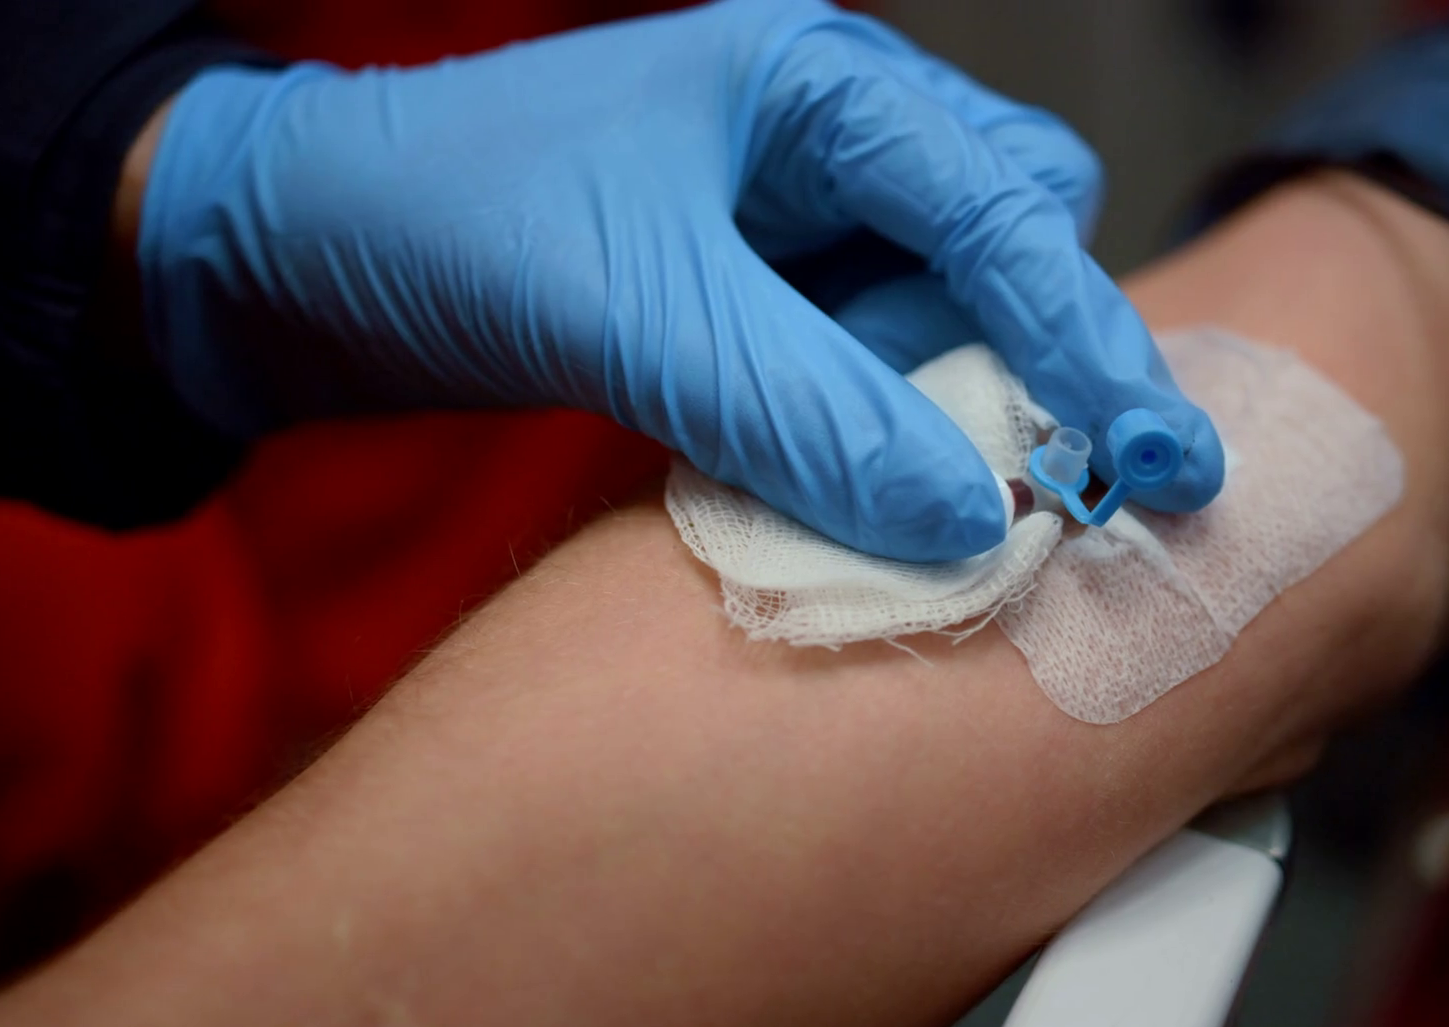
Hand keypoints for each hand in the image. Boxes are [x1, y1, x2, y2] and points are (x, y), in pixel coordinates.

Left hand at [137, 0, 1223, 560]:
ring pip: (940, 307)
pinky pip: (862, 359)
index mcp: (818, 86)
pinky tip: (861, 489)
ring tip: (957, 500)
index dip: (1090, 343)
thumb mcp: (633, 313)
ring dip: (958, 403)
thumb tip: (966, 518)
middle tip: (1066, 484)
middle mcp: (824, 139)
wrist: (288, 255)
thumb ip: (804, 411)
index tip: (1160, 462)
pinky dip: (879, 428)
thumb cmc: (439, 222)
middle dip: (1042, 358)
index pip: (1008, 211)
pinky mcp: (747, 296)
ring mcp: (786, 219)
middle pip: (1009, 241)